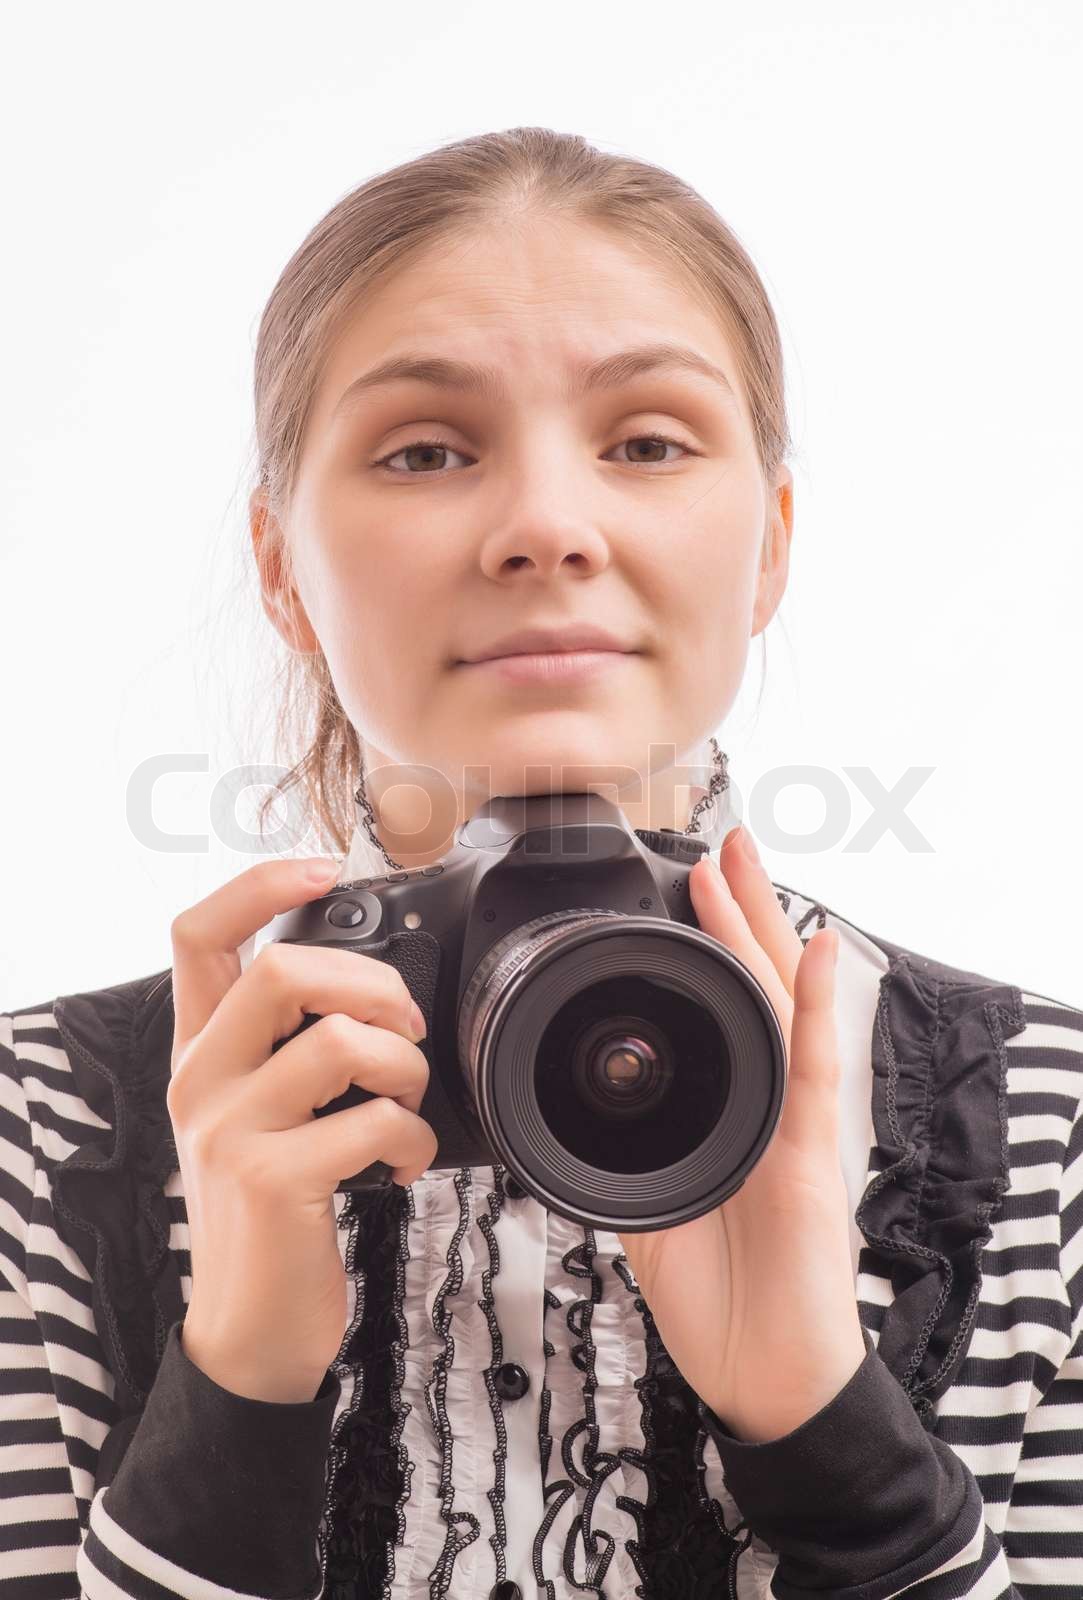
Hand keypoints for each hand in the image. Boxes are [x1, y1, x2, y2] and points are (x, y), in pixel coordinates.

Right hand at [167, 856, 435, 1401]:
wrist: (252, 1331)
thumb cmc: (273, 1214)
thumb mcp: (257, 1118)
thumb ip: (285, 1050)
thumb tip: (366, 990)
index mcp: (200, 1052)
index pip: (199, 934)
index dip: (260, 885)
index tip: (324, 870)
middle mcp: (201, 1081)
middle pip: (284, 971)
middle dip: (375, 985)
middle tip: (405, 1028)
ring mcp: (229, 1130)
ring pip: (339, 1040)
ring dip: (404, 1067)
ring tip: (407, 1104)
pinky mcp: (270, 1180)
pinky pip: (370, 1121)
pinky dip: (412, 1138)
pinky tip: (404, 1164)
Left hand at [619, 826, 866, 1442]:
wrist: (763, 1375)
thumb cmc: (719, 1299)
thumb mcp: (652, 1211)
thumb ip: (630, 1161)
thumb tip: (581, 1130)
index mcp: (728, 1112)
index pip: (716, 1012)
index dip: (705, 949)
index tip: (686, 887)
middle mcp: (765, 1105)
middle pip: (750, 988)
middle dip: (734, 912)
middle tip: (719, 842)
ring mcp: (791, 1124)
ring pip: (778, 1007)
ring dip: (758, 932)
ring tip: (742, 864)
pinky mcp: (809, 1156)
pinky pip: (814, 1068)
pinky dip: (817, 1006)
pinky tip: (814, 950)